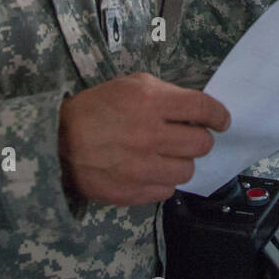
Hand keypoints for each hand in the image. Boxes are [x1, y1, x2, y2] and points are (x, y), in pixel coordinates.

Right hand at [58, 73, 229, 205]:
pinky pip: (167, 190)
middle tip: (188, 138)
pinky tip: (150, 170)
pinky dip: (163, 180)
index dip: (219, 115)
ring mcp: (142, 167)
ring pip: (187, 170)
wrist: (56, 143)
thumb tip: (195, 110)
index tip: (222, 121)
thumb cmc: (95, 109)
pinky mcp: (133, 191)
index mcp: (151, 102)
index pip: (203, 108)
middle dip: (199, 139)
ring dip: (181, 162)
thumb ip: (165, 95)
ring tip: (166, 156)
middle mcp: (150, 135)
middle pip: (202, 143)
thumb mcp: (130, 86)